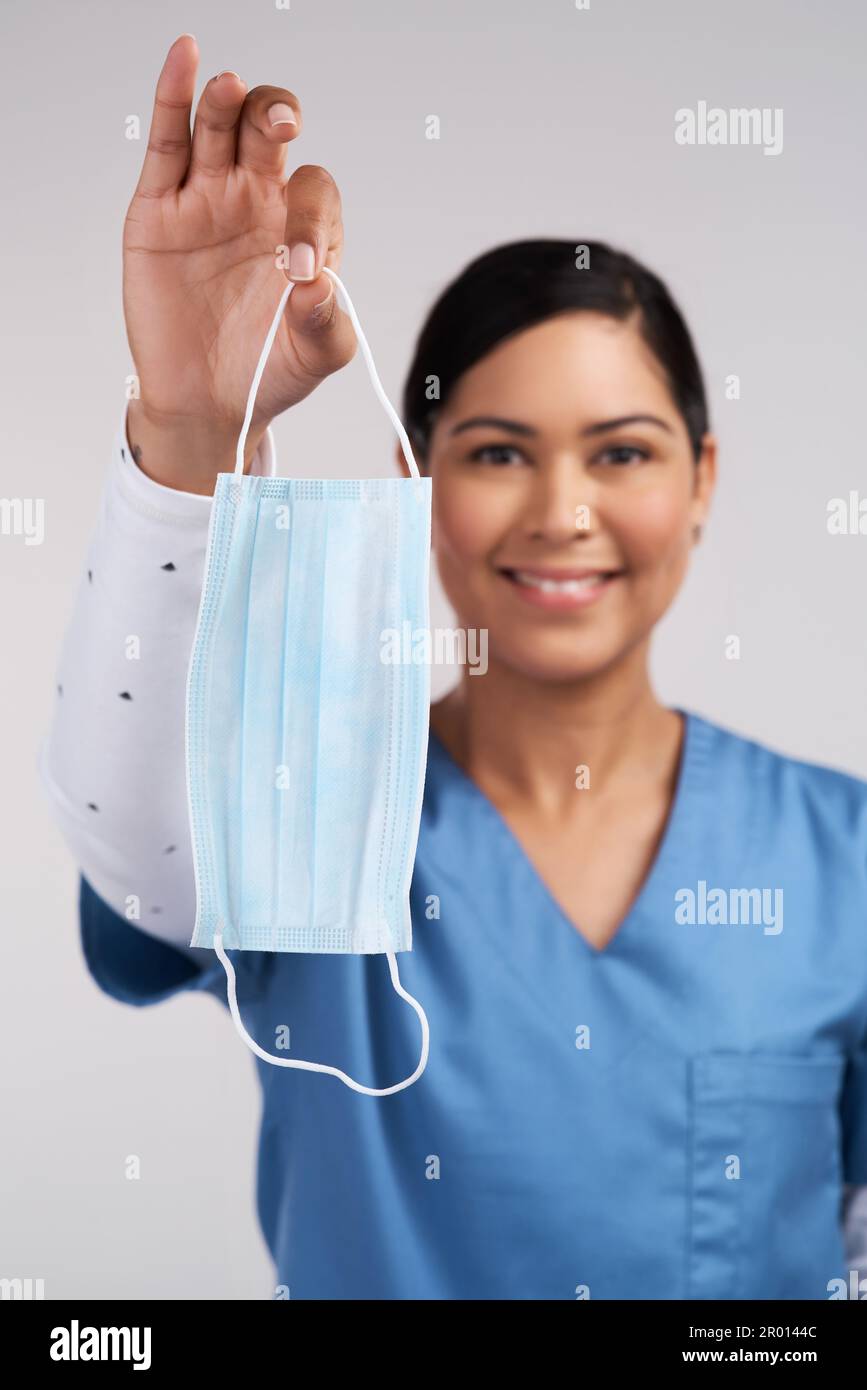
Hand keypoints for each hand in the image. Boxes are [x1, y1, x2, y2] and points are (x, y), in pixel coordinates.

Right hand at [123, 34, 356, 492]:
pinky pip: (168, 144)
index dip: (311, 216)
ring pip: (218, 127)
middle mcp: (257, 202)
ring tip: (230, 88)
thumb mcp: (318, 355)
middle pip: (266, 132)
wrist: (209, 406)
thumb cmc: (269, 373)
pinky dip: (173, 99)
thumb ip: (329, 322)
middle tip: (282, 127)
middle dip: (276, 115)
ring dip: (226, 101)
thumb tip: (318, 284)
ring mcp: (207, 200)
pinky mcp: (160, 209)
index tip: (299, 266)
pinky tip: (185, 62)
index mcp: (303, 228)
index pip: (313, 191)